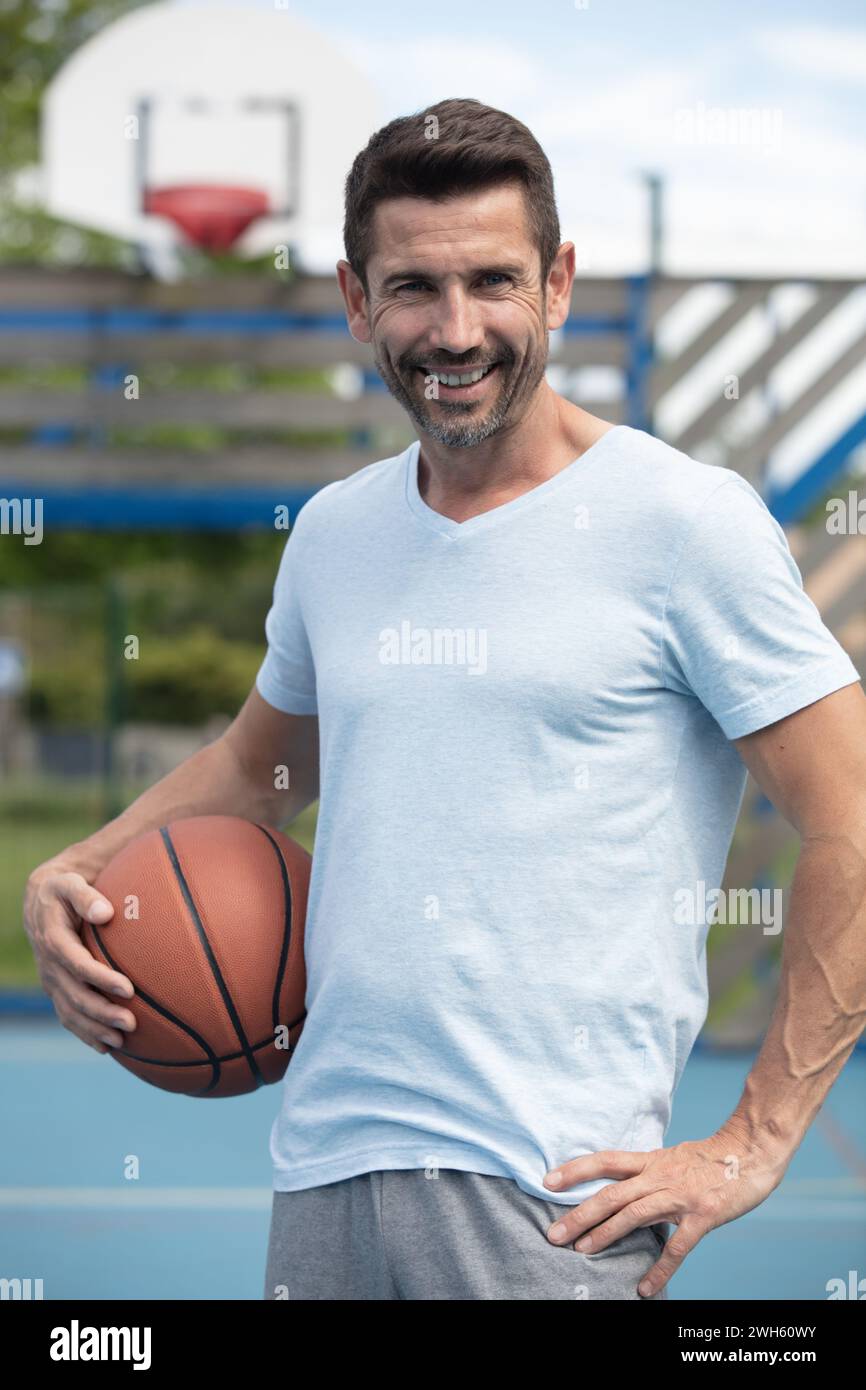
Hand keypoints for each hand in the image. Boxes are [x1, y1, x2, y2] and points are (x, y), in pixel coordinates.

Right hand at [23, 857, 135, 1053]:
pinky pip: (67, 1016)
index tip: (129, 988)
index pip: (78, 964)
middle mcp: (49, 965)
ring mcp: (51, 980)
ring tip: (122, 1041)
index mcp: (54, 939)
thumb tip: (106, 913)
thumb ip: (86, 897)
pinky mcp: (56, 989)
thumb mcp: (71, 884)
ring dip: (95, 1029)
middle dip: (102, 1012)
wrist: (41, 901)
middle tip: (131, 1023)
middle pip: (75, 996)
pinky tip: (106, 1047)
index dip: (101, 978)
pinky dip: (85, 1033)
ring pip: (71, 1012)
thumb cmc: (65, 889)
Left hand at [542, 1124, 788, 1296]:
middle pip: (611, 1194)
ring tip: (582, 1252)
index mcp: (651, 1161)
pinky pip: (677, 1246)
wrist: (750, 1150)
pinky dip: (659, 1269)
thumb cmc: (712, 1157)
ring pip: (633, 1215)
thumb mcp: (673, 1157)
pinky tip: (644, 1288)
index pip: (605, 1161)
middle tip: (554, 1234)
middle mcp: (659, 1175)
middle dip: (580, 1214)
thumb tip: (625, 1184)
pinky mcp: (702, 1216)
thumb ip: (648, 1172)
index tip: (547, 1181)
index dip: (575, 1170)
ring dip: (605, 1235)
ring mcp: (680, 1196)